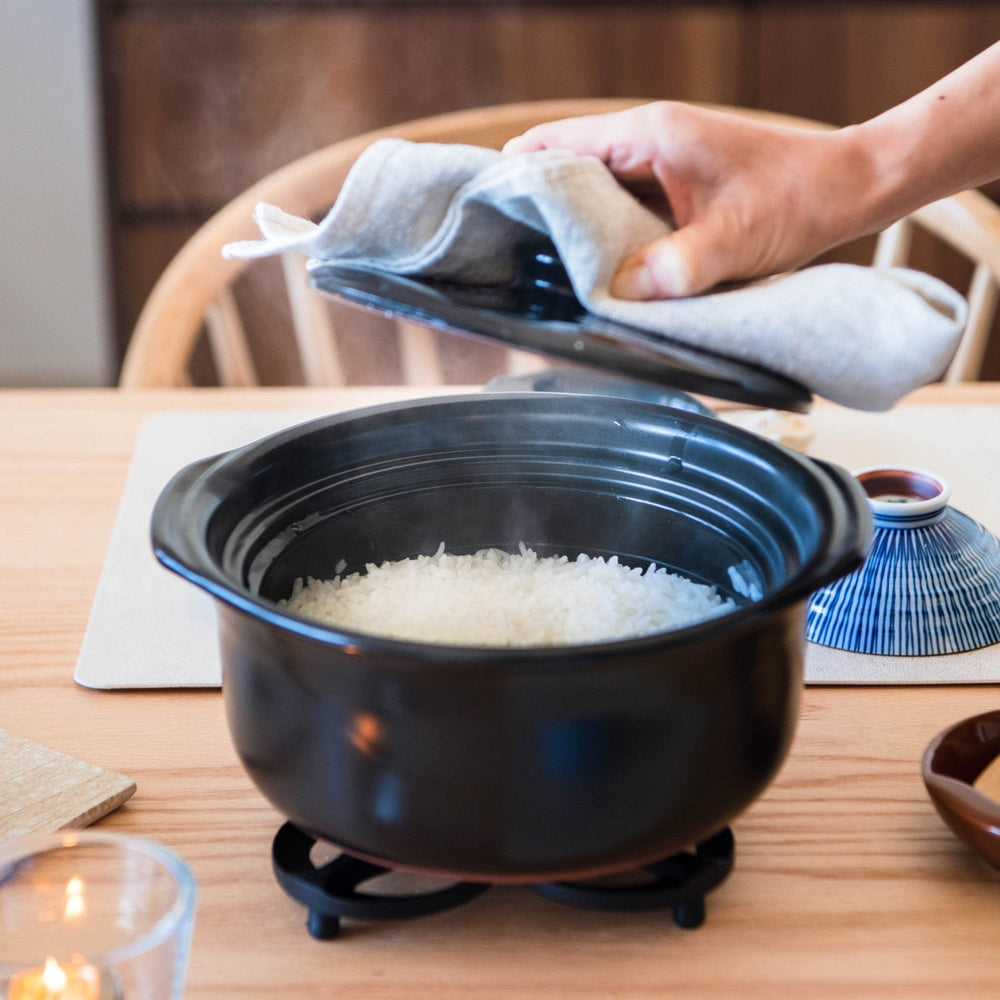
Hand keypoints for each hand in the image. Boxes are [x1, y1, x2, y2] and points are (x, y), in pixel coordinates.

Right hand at [504, 102, 873, 298]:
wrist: (846, 187)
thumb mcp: (734, 241)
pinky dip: (599, 234)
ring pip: (589, 190)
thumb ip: (676, 267)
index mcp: (648, 135)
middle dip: (533, 206)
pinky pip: (618, 208)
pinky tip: (590, 268)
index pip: (554, 144)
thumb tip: (618, 296)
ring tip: (536, 267)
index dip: (514, 174)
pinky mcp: (670, 188)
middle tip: (503, 252)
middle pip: (563, 167)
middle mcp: (645, 142)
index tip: (482, 210)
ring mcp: (657, 164)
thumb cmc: (796, 200)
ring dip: (567, 224)